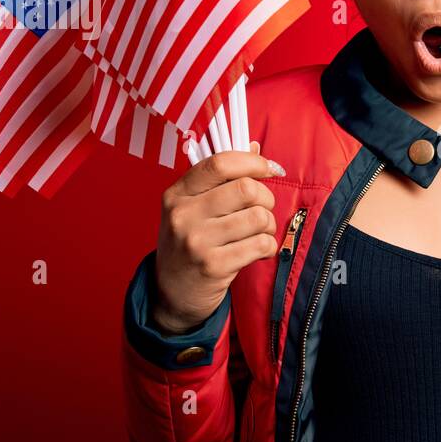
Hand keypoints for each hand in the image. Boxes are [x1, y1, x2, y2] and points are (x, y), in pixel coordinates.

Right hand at [152, 140, 284, 333]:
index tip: (268, 169)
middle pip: (246, 189)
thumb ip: (222, 179)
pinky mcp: (213, 266)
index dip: (253, 162)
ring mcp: (197, 241)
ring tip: (259, 233)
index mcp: (177, 194)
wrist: (171, 294)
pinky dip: (267, 246)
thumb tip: (255, 147)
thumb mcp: (193, 208)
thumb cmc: (190, 243)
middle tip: (262, 210)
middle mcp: (183, 215)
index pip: (220, 164)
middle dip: (266, 198)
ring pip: (258, 217)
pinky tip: (257, 250)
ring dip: (268, 225)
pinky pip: (261, 244)